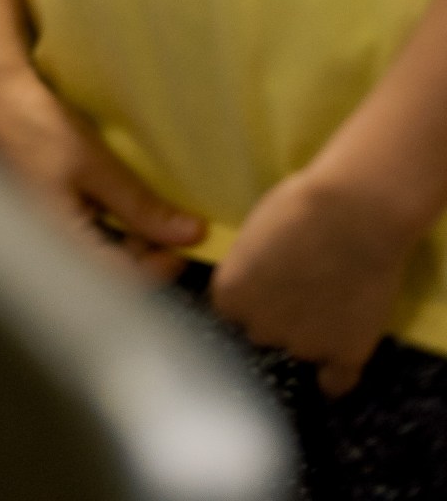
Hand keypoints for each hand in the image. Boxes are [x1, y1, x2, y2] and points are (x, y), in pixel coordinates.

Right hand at [0, 55, 205, 280]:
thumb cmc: (28, 125)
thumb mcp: (92, 163)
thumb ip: (141, 206)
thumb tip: (189, 234)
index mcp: (58, 246)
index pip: (124, 281)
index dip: (162, 264)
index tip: (187, 240)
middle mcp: (44, 248)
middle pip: (108, 268)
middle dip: (144, 247)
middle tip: (170, 219)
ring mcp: (36, 231)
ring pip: (93, 248)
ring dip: (123, 233)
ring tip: (145, 205)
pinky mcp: (32, 212)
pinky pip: (76, 229)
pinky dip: (100, 218)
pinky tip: (110, 194)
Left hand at [212, 169, 415, 393]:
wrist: (357, 214)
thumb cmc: (300, 205)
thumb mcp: (255, 230)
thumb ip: (249, 267)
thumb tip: (256, 280)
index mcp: (231, 294)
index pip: (230, 306)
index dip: (251, 291)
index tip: (266, 276)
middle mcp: (261, 327)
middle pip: (262, 328)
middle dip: (277, 312)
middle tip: (302, 284)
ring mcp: (304, 346)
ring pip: (299, 348)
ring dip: (309, 332)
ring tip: (332, 299)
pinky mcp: (346, 355)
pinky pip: (335, 382)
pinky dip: (336, 373)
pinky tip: (339, 360)